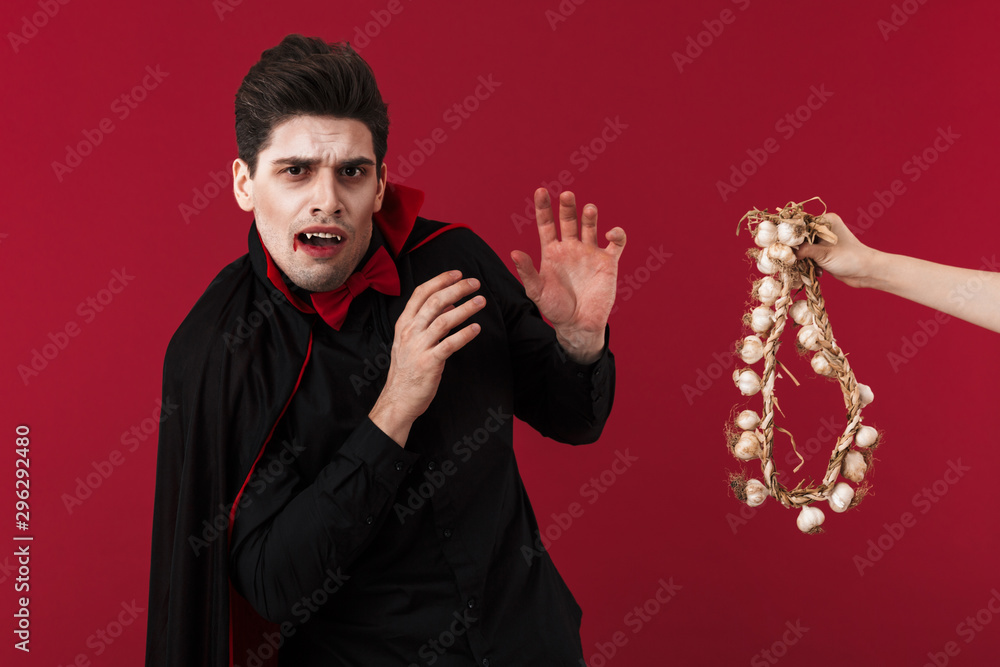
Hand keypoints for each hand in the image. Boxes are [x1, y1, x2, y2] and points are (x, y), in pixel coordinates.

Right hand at [370, 271, 485, 445]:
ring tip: (481, 302)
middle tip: (475, 283)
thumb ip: (428, 321)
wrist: (398, 399)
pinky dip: (464, 335)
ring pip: (444, 320)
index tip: (457, 274)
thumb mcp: (411, 340)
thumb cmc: (407, 369)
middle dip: (457, 289)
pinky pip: (449, 345)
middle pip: (435, 302)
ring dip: (465, 309)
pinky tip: (476, 329)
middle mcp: (410, 332)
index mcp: (404, 323)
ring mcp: (419, 347)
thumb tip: (449, 303)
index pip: (421, 293)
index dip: (440, 280)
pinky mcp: (429, 363)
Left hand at [511, 189, 625, 362]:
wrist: (579, 325)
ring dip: (590, 216)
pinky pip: (616, 243)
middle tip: (567, 195)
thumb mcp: (537, 292)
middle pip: (568, 220)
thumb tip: (514, 252)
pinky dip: (617, 235)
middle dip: (567, 206)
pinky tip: (611, 235)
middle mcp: (571, 248)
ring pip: (590, 227)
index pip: (546, 224)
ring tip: (589, 210)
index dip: (543, 208)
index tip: (541, 191)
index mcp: (552, 252)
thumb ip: (527, 272)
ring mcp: (590, 253)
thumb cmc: (555, 309)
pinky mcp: (608, 262)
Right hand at [794, 212, 880, 287]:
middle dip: (797, 250)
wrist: (867, 272)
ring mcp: (824, 241)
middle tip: (794, 259)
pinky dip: (811, 265)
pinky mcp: (824, 253)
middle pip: (800, 237)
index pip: (801, 224)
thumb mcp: (824, 254)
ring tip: (810, 268)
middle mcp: (824, 228)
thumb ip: (804, 250)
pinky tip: (818, 272)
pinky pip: (809, 257)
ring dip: (804, 260)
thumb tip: (787, 251)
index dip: (790, 234)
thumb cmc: (850, 258)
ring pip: (803, 248)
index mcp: (826, 221)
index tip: (782, 245)